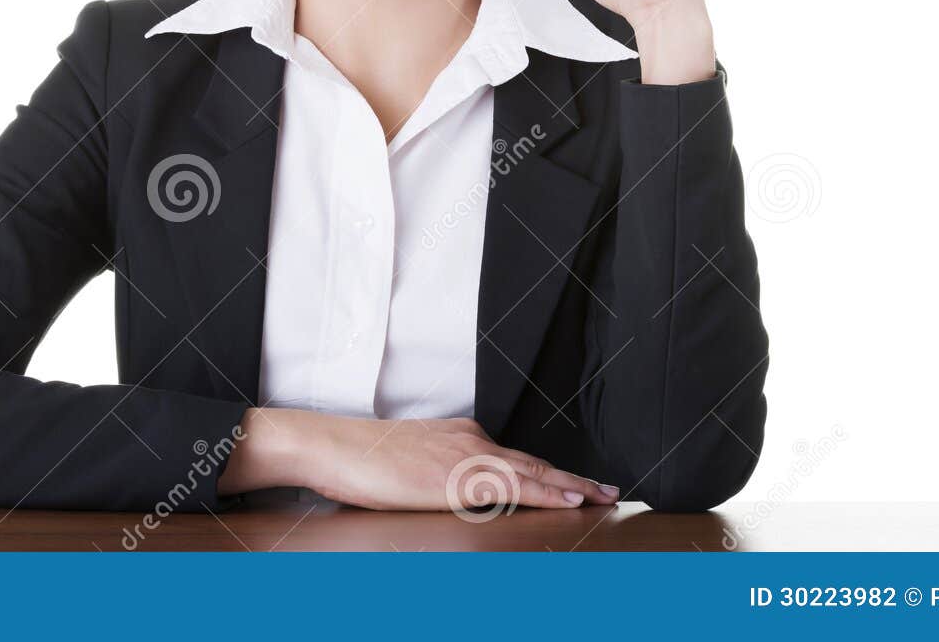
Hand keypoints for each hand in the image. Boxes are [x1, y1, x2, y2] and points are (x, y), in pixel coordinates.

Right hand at [221, 408, 618, 509]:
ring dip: (570, 485)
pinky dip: (547, 491)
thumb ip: (433, 476)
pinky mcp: (460, 476)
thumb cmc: (357, 460)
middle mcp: (469, 441)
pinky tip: (569, 499)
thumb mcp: (404, 466)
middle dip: (571, 478)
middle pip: (531, 462)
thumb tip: (443, 493)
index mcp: (457, 438)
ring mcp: (467, 457)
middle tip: (606, 489)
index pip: (512, 459)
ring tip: (601, 496)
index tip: (573, 483)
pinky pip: (515, 486)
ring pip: (532, 472)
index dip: (546, 472)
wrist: (332, 447)